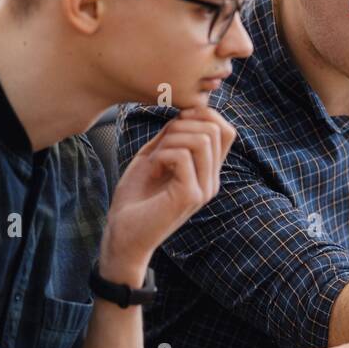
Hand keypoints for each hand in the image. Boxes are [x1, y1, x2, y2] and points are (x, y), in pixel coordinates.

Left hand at [100, 106, 235, 284]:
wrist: (122, 235)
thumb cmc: (136, 198)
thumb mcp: (154, 157)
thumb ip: (171, 137)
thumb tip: (186, 112)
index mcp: (207, 171)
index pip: (226, 130)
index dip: (203, 115)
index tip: (174, 123)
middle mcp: (212, 180)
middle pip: (216, 129)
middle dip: (183, 125)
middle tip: (160, 144)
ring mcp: (204, 189)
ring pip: (201, 139)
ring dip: (171, 140)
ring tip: (155, 160)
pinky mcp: (190, 196)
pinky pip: (183, 155)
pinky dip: (162, 155)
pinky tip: (152, 169)